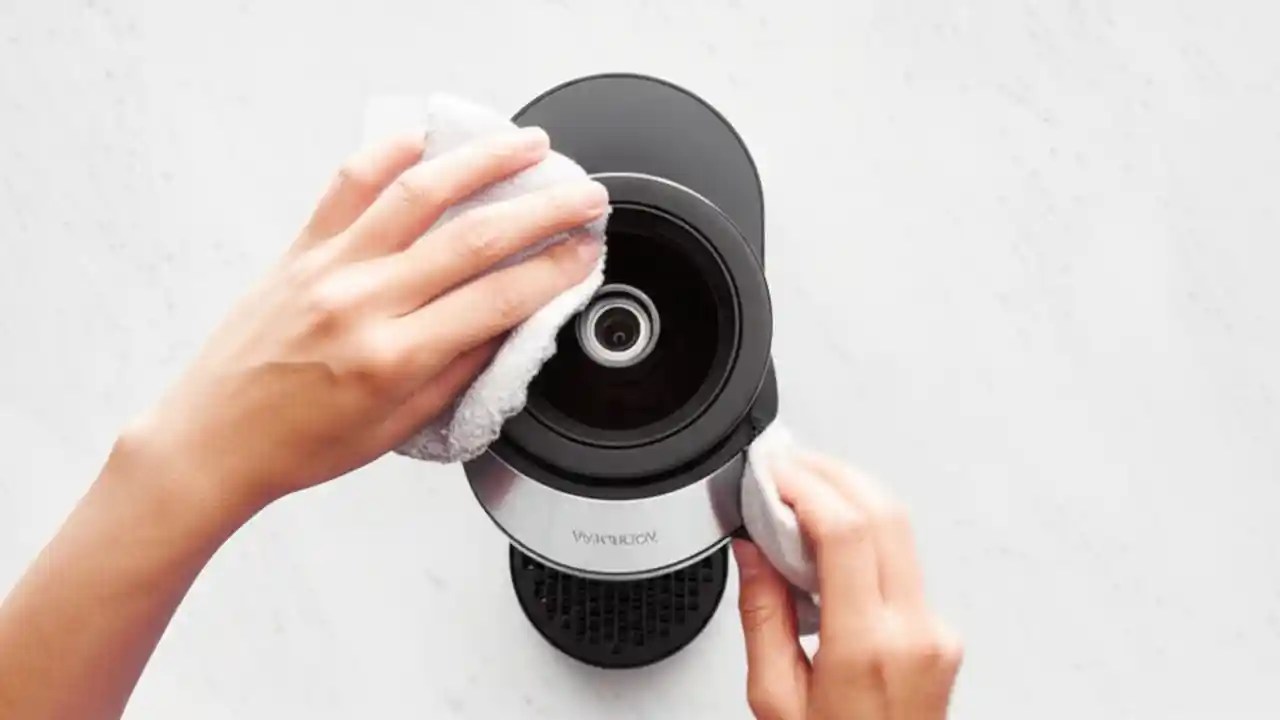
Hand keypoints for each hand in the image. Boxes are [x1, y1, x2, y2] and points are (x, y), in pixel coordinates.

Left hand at [119, 127, 607, 512]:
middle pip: (475, 238)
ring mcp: (329, 267)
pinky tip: (425, 142)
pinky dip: (390, 154)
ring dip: (482, 162)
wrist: (214, 439)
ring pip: (419, 192)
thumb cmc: (300, 444)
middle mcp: (363, 302)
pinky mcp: (302, 249)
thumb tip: (512, 324)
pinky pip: (349, 185)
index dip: (554, 271)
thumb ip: (460, 371)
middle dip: (544, 210)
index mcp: (393, 358)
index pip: (498, 300)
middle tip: (584, 196)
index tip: (587, 253)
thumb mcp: (398, 428)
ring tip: (526, 146)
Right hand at [732, 451, 961, 719]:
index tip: (773, 474)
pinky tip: (826, 544)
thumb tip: (754, 551)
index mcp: (868, 648)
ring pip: (900, 530)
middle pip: (884, 513)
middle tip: (785, 468)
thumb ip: (763, 615)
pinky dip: (863, 535)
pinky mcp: (942, 634)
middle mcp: (916, 632)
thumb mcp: (775, 699)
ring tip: (797, 500)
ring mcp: (937, 631)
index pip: (847, 532)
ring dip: (848, 497)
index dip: (806, 487)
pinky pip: (903, 562)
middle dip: (830, 474)